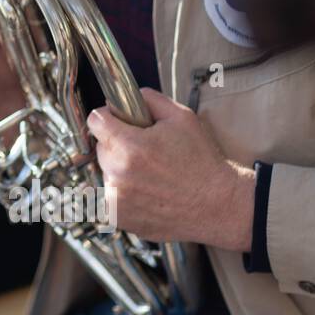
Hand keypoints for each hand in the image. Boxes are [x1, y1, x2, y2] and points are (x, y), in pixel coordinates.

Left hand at [88, 88, 254, 250]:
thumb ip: (150, 100)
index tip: (118, 121)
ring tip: (149, 175)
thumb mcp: (182, 118)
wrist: (219, 206)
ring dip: (119, 170)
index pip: (95, 121)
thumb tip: (127, 97)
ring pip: (105, 172)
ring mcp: (116, 199)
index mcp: (130, 146)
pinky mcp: (119, 217)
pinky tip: (146, 192)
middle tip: (144, 151)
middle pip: (101, 147)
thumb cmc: (203, 162)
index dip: (108, 117)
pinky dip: (122, 192)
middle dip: (117, 144)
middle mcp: (118, 173)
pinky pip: (109, 196)